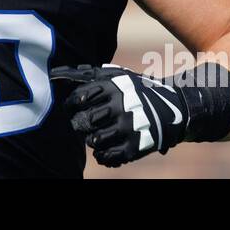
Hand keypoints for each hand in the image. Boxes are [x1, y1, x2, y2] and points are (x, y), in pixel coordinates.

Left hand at [50, 64, 189, 167]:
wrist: (173, 108)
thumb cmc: (135, 90)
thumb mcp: (116, 76)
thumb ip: (87, 74)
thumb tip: (56, 73)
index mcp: (113, 87)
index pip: (79, 98)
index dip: (71, 105)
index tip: (72, 107)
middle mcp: (120, 106)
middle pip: (85, 120)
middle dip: (79, 124)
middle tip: (83, 123)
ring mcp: (129, 127)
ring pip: (94, 140)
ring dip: (91, 139)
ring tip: (96, 135)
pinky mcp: (135, 146)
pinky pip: (107, 156)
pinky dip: (102, 155)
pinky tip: (105, 149)